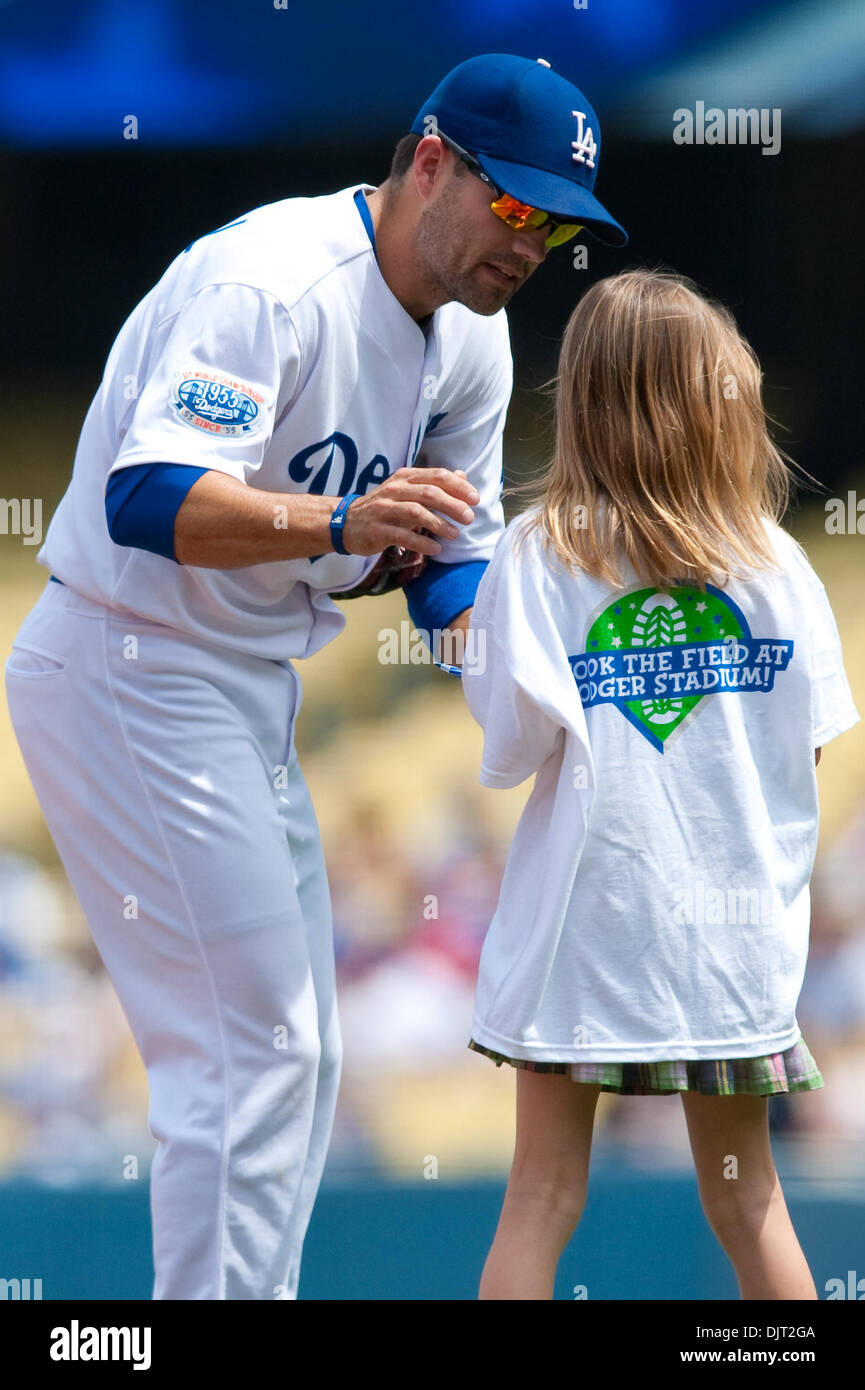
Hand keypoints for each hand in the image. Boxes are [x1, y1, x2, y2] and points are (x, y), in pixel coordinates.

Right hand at [339, 467, 478, 556]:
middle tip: (469, 518)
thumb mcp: (408, 490)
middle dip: (453, 505)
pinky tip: (435, 549)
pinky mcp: (377, 530)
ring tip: (455, 535)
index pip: (437, 476)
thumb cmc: (384, 506)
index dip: (458, 486)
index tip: (475, 499)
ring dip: (439, 524)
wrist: (346, 521)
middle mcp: (395, 490)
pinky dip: (421, 542)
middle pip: (429, 493)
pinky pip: (402, 536)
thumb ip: (434, 484)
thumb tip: (462, 475)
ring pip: (416, 513)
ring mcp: (384, 510)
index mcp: (405, 477)